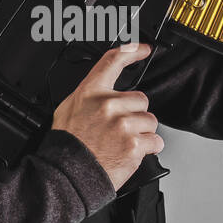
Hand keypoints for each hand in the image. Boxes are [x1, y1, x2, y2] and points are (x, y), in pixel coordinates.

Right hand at [51, 42, 163, 190]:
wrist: (67, 173)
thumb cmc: (67, 144)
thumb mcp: (68, 109)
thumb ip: (90, 97)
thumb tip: (102, 93)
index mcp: (91, 92)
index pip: (113, 61)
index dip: (132, 51)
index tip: (144, 49)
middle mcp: (108, 105)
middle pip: (141, 100)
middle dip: (135, 115)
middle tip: (119, 129)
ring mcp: (122, 124)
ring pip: (150, 121)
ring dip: (143, 133)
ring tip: (123, 143)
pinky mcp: (134, 144)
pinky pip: (155, 141)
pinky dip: (148, 148)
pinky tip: (130, 153)